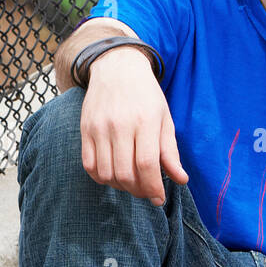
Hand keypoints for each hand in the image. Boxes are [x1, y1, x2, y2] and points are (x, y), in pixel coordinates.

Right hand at [80, 47, 187, 204]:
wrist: (117, 68)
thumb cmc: (145, 95)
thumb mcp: (164, 118)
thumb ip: (170, 150)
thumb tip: (180, 179)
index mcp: (145, 121)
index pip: (147, 165)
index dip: (153, 188)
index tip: (158, 199)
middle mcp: (120, 125)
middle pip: (125, 173)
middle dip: (138, 190)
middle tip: (146, 191)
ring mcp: (99, 128)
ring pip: (106, 173)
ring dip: (120, 187)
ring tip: (131, 183)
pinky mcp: (85, 130)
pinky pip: (89, 165)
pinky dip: (101, 178)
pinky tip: (112, 175)